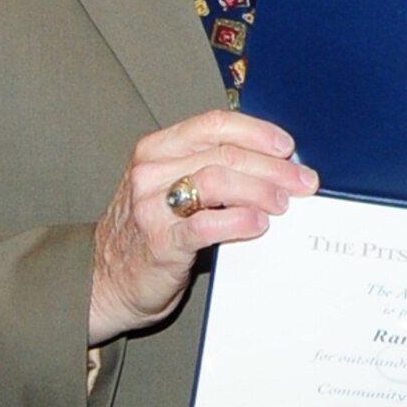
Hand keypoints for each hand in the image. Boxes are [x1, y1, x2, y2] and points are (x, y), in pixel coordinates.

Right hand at [88, 108, 316, 343]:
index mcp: (157, 149)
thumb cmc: (149, 232)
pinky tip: (258, 225)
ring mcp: (151, 206)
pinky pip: (205, 225)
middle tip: (302, 181)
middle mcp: (151, 171)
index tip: (287, 146)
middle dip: (272, 167)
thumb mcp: (170, 188)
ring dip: (259, 190)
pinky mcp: (159, 242)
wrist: (104, 282)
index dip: (257, 132)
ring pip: (217, 181)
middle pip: (224, 154)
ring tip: (282, 203)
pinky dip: (238, 221)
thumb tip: (275, 166)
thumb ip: (210, 170)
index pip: (214, 124)